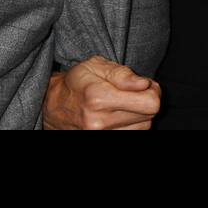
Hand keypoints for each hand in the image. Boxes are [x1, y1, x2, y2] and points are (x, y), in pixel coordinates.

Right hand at [41, 55, 159, 129]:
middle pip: (149, 116)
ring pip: (143, 128)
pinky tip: (121, 116)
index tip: (144, 85)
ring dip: (140, 115)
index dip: (153, 91)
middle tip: (134, 92)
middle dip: (147, 101)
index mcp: (98, 97)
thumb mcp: (95, 66)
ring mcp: (100, 136)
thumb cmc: (77, 82)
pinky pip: (132, 134)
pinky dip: (132, 125)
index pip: (149, 103)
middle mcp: (100, 122)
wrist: (54, 106)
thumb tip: (144, 84)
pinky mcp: (103, 141)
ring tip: (125, 104)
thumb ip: (122, 74)